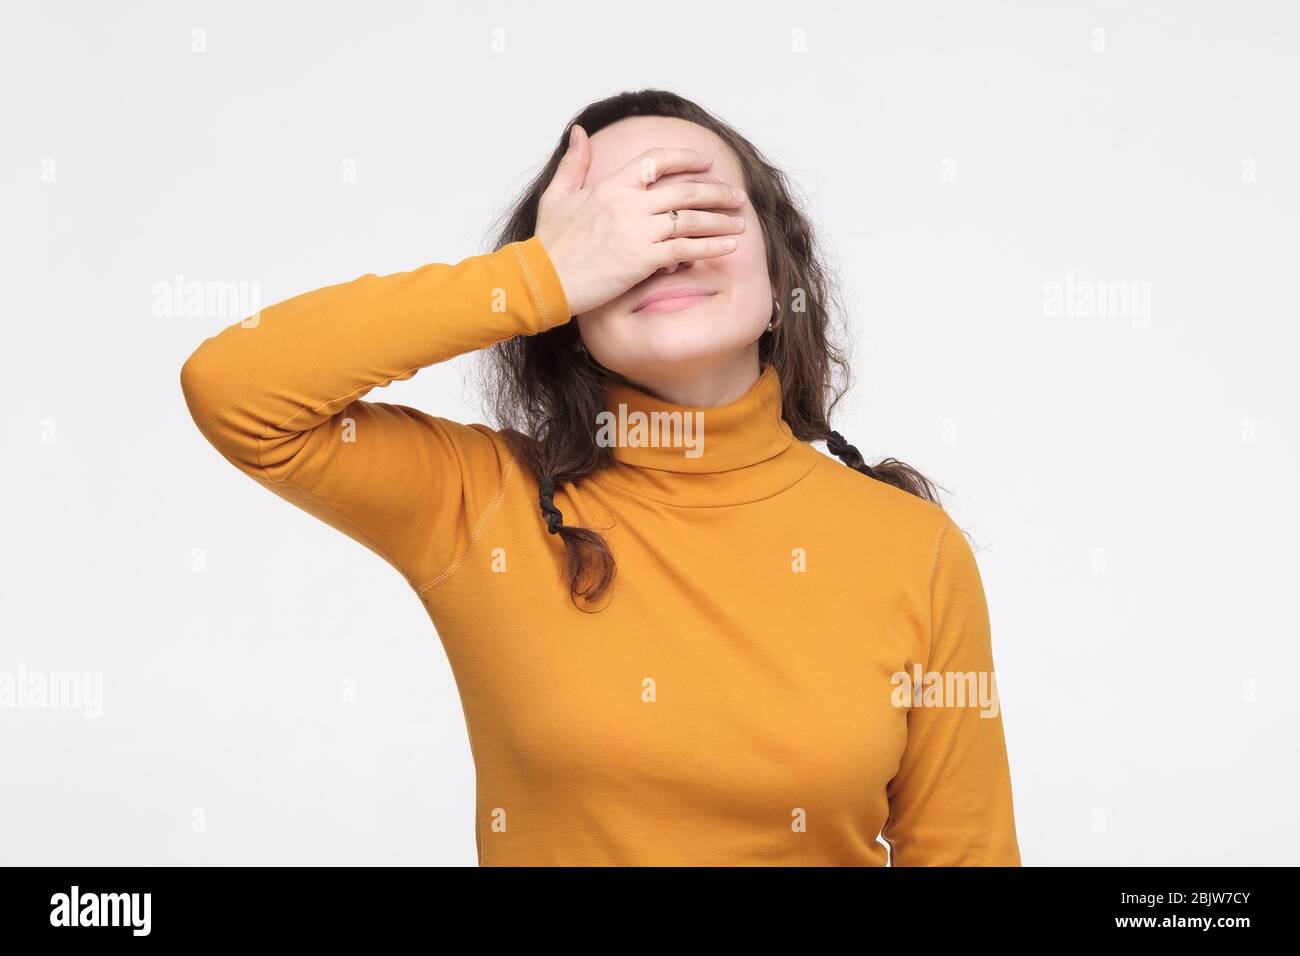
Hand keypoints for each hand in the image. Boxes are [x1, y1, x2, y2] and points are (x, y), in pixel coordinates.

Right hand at [533, 124, 747, 315]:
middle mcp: (629, 204)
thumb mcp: (557, 195)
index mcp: (611, 185)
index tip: (707, 163)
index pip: (657, 160)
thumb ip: (574, 162)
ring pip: (691, 220)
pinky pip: (686, 249)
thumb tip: (579, 132)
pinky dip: (711, 247)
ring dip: (721, 221)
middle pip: (685, 190)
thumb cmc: (548, 243)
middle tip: (737, 196)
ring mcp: (638, 232)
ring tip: (741, 224)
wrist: (541, 280)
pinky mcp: (643, 260)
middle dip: (717, 192)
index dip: (687, 159)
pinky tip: (729, 247)